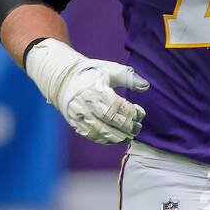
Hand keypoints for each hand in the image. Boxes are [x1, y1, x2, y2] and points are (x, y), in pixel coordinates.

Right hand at [25, 38, 148, 143]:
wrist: (63, 78)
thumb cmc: (91, 73)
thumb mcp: (109, 69)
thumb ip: (128, 77)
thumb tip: (145, 86)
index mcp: (94, 88)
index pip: (117, 106)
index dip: (131, 113)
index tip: (141, 113)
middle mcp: (85, 103)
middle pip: (110, 120)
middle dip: (127, 127)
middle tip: (138, 128)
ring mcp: (78, 114)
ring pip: (100, 131)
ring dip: (117, 137)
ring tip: (129, 136)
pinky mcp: (74, 123)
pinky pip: (91, 136)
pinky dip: (105, 140)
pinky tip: (115, 139)